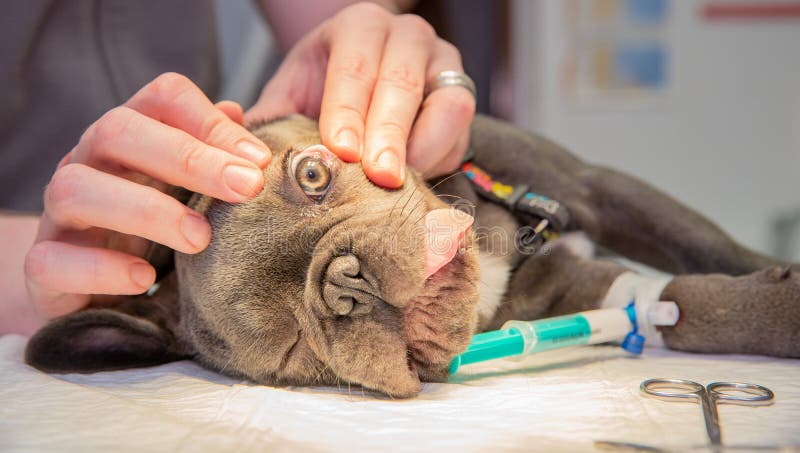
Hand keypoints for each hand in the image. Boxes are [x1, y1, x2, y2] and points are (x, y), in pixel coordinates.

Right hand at [25, 73, 271, 319]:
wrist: (91, 288)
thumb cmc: (151, 227)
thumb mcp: (186, 187)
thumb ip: (212, 153)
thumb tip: (237, 112)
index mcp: (131, 137)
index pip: (163, 97)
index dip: (210, 120)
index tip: (259, 161)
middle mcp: (88, 162)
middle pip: (118, 131)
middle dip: (188, 157)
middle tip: (246, 188)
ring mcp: (59, 213)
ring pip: (75, 189)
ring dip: (147, 211)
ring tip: (200, 239)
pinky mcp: (44, 264)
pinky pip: (52, 260)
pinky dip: (101, 269)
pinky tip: (145, 280)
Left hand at [246, 2, 475, 187]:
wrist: (368, 87)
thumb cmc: (325, 93)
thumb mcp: (293, 96)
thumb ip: (272, 120)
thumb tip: (243, 151)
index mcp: (358, 27)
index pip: (354, 67)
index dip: (347, 111)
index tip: (341, 151)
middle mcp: (406, 35)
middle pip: (400, 84)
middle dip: (387, 135)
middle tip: (377, 177)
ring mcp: (442, 61)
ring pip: (445, 102)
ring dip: (421, 147)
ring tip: (398, 184)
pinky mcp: (463, 94)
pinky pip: (462, 125)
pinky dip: (442, 153)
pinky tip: (416, 176)